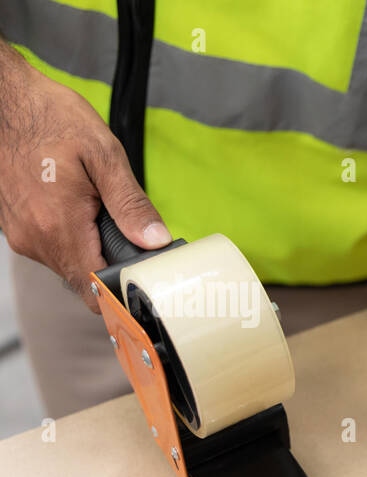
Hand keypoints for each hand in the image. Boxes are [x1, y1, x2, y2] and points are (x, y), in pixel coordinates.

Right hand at [0, 45, 170, 311]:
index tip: (145, 284)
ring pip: (68, 263)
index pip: (95, 290)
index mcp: (58, 227)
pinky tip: (80, 208)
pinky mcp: (15, 225)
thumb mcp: (104, 155)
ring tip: (103, 213)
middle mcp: (34, 238)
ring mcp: (20, 233)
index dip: (123, 292)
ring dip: (91, 248)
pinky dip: (72, 236)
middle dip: (112, 264)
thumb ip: (131, 204)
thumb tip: (155, 241)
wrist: (3, 99)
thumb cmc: (49, 117)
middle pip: (84, 279)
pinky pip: (51, 245)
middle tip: (134, 239)